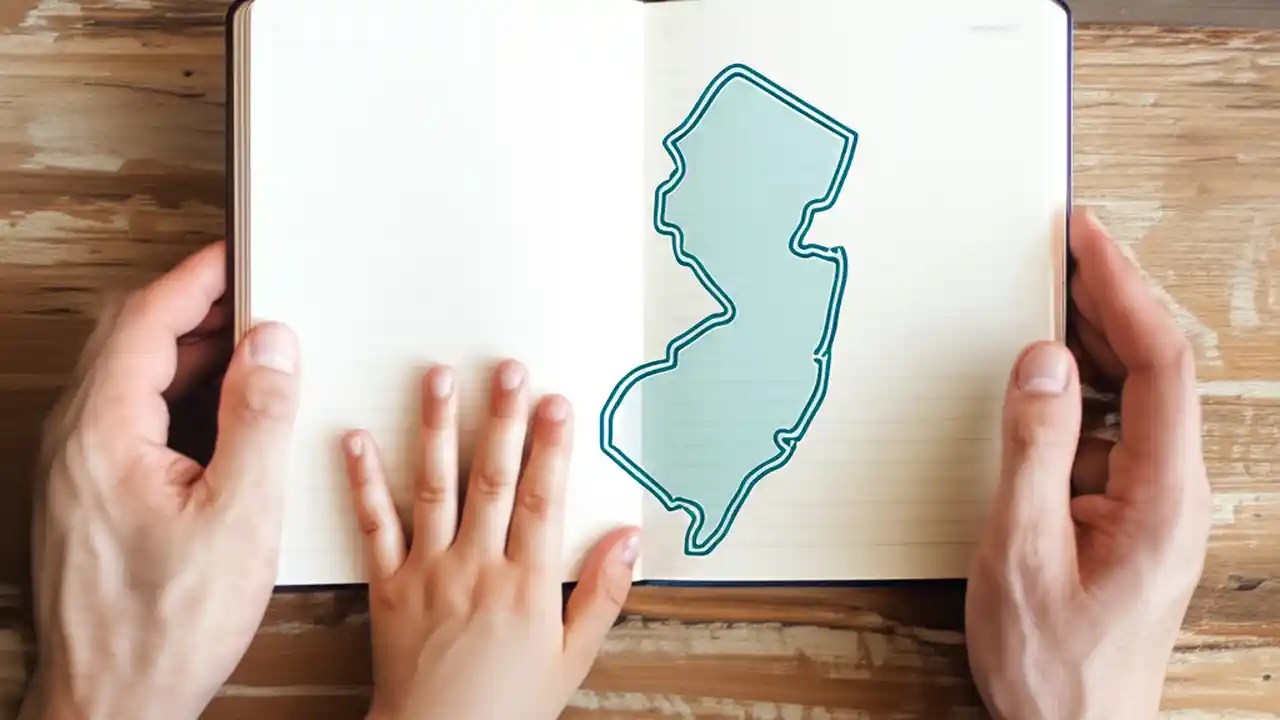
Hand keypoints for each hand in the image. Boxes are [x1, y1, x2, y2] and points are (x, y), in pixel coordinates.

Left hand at [21, 243, 300, 719]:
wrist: (112, 701)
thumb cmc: (167, 626)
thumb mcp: (240, 516)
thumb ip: (258, 418)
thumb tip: (272, 344)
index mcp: (104, 434)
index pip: (145, 321)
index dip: (196, 279)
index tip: (237, 257)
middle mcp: (75, 441)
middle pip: (128, 341)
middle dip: (194, 310)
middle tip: (255, 301)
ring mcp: (75, 469)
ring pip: (127, 380)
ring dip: (188, 357)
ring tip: (252, 360)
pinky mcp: (86, 494)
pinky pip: (127, 418)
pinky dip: (175, 398)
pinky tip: (221, 421)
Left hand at [342, 361, 640, 719]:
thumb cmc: (509, 705)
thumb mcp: (572, 657)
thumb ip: (602, 594)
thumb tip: (629, 538)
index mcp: (526, 584)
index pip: (543, 500)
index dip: (552, 447)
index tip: (556, 401)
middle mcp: (477, 568)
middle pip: (493, 481)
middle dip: (502, 420)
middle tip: (506, 369)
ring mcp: (429, 572)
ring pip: (434, 489)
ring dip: (438, 430)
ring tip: (439, 379)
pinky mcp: (388, 586)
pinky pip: (375, 527)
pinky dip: (364, 482)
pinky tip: (358, 439)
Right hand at [965, 210, 1210, 718]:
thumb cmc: (1051, 665)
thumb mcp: (1020, 554)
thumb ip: (1032, 450)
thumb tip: (1042, 360)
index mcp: (1161, 498)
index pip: (1159, 364)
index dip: (1123, 290)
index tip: (1084, 239)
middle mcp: (1172, 494)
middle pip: (1158, 369)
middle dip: (1113, 300)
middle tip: (1061, 249)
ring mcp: (1154, 506)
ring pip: (1137, 397)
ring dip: (1097, 341)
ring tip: (1049, 295)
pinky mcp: (1129, 517)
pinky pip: (1113, 432)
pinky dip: (1083, 389)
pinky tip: (1049, 377)